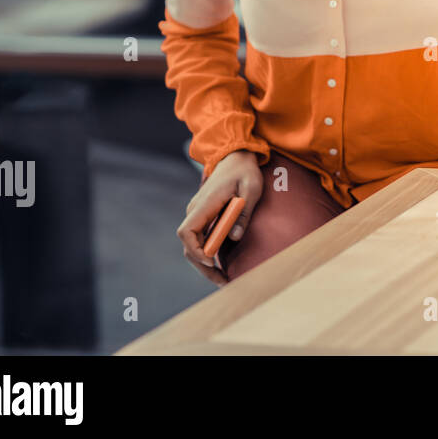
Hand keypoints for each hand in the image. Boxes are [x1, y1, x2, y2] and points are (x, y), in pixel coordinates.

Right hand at [177, 149, 262, 285]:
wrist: (236, 157)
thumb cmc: (245, 172)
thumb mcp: (251, 188)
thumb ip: (243, 211)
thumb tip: (234, 237)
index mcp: (204, 204)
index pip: (186, 231)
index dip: (196, 249)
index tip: (212, 261)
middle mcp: (196, 210)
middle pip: (189, 245)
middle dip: (203, 266)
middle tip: (223, 281)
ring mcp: (199, 214)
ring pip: (194, 245)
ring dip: (205, 264)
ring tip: (224, 280)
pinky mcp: (205, 217)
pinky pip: (201, 239)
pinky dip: (209, 254)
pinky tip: (222, 266)